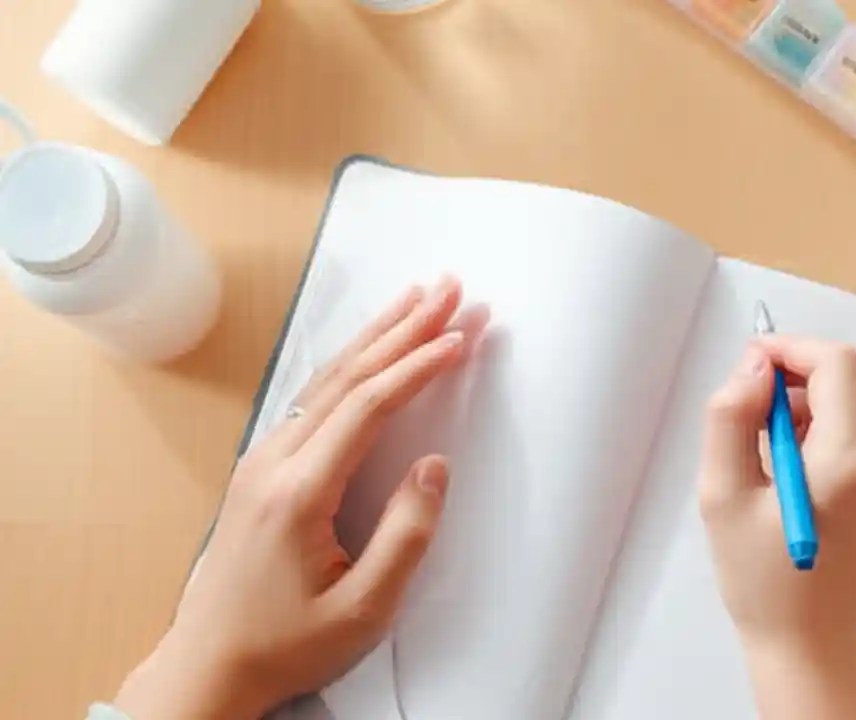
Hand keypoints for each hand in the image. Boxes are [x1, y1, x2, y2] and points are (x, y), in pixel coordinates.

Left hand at [113, 278, 488, 719]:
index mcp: (299, 492)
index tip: (460, 337)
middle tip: (450, 289)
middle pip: (346, 376)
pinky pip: (312, 398)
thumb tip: (434, 466)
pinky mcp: (262, 469)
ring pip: (325, 380)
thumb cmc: (284, 644)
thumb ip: (406, 535)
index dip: (417, 367)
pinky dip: (351, 364)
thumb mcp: (362, 609)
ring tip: (418, 299)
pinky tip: (370, 351)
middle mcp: (274, 462)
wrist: (210, 665)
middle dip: (404, 328)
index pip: (366, 407)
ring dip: (376, 336)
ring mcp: (263, 461)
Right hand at [699, 336, 855, 719]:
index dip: (791, 349)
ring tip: (769, 446)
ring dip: (815, 401)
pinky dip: (832, 427)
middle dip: (801, 375)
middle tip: (753, 406)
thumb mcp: (723, 495)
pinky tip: (795, 464)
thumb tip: (753, 365)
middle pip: (854, 376)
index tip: (752, 363)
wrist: (808, 644)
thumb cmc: (761, 581)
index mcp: (851, 461)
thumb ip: (730, 417)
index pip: (837, 364)